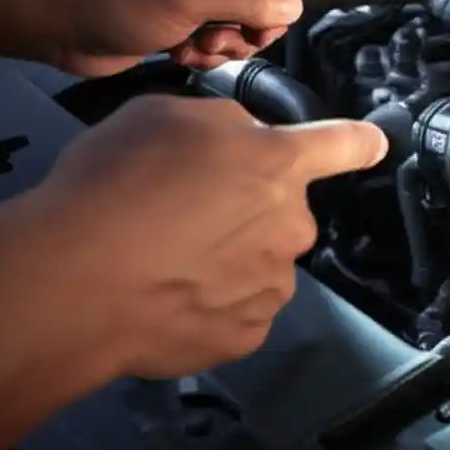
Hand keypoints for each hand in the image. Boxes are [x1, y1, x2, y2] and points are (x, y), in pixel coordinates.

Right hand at [0, 95, 386, 377]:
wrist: (76, 282)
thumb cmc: (114, 185)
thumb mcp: (161, 115)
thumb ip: (221, 125)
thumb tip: (243, 139)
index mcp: (278, 164)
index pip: (340, 144)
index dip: (357, 141)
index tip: (374, 145)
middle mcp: (290, 225)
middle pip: (281, 212)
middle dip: (245, 211)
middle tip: (179, 214)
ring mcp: (273, 285)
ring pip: (259, 263)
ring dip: (226, 260)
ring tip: (161, 261)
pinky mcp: (247, 335)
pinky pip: (236, 311)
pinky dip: (208, 305)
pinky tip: (163, 297)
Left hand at [41, 0, 370, 76]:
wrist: (56, 21)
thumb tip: (291, 9)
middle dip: (264, 20)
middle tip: (239, 32)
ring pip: (251, 20)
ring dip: (232, 41)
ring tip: (198, 44)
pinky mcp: (184, 17)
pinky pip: (223, 38)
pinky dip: (209, 52)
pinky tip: (181, 53)